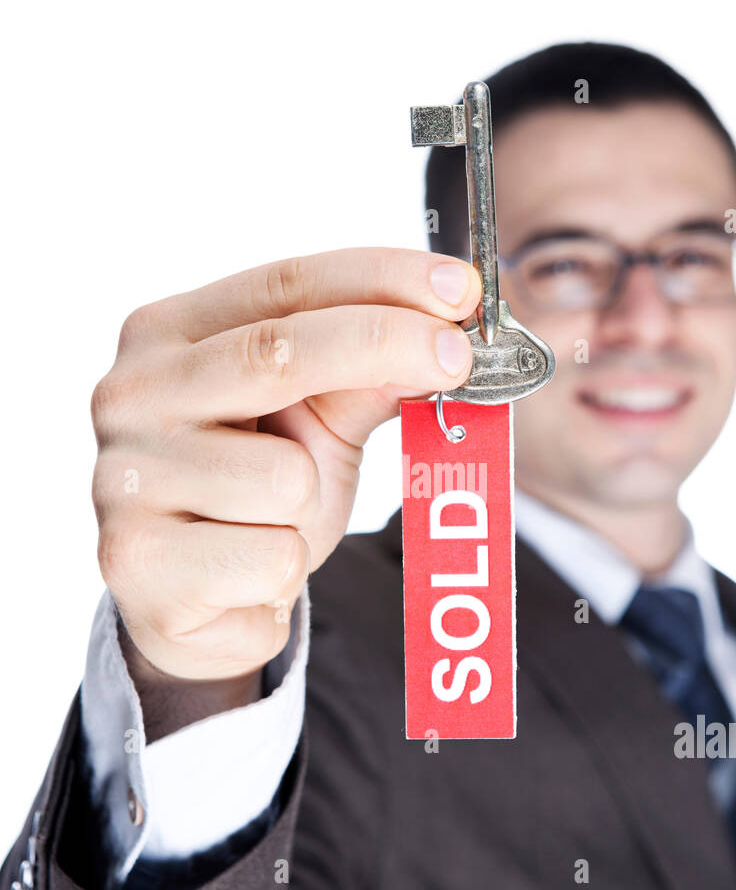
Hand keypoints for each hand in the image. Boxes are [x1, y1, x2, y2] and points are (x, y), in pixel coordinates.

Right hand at [92, 248, 478, 688]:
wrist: (190, 609)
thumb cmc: (253, 502)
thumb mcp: (313, 426)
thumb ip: (365, 378)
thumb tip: (443, 341)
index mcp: (167, 337)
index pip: (283, 287)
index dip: (379, 281)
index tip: (459, 290)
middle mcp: (130, 394)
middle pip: (276, 353)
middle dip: (384, 346)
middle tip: (458, 360)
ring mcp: (123, 478)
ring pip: (285, 478)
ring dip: (310, 508)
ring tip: (273, 526)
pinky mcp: (136, 564)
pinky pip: (271, 558)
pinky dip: (282, 572)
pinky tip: (246, 578)